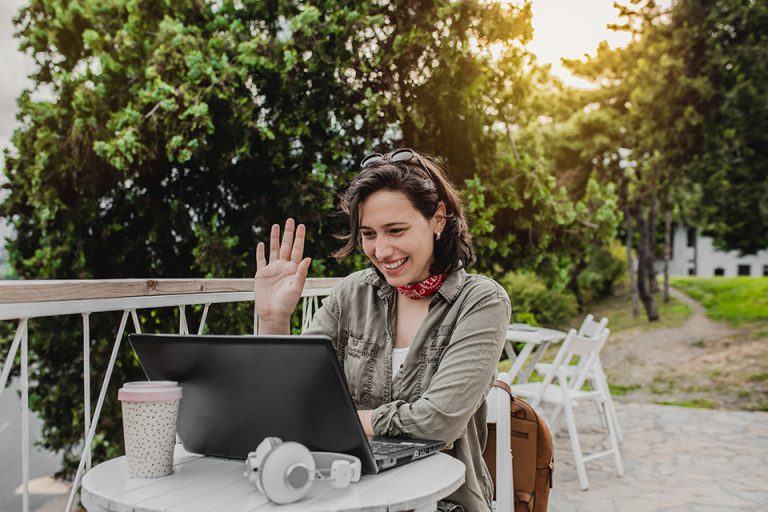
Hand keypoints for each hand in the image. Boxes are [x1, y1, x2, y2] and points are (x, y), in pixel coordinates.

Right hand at [254, 218, 311, 332]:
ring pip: (274, 249)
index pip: (298, 249)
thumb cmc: (287, 304)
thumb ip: (302, 273)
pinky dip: (260, 252)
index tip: (301, 225)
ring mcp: (272, 270)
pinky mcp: (261, 274)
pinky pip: (261, 260)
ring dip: (274, 238)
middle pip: (286, 246)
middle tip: (290, 220)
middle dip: (288, 233)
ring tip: (276, 225)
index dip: (299, 237)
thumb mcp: (297, 288)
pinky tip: (261, 243)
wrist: (273, 314)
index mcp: (293, 269)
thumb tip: (308, 258)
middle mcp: (284, 267)